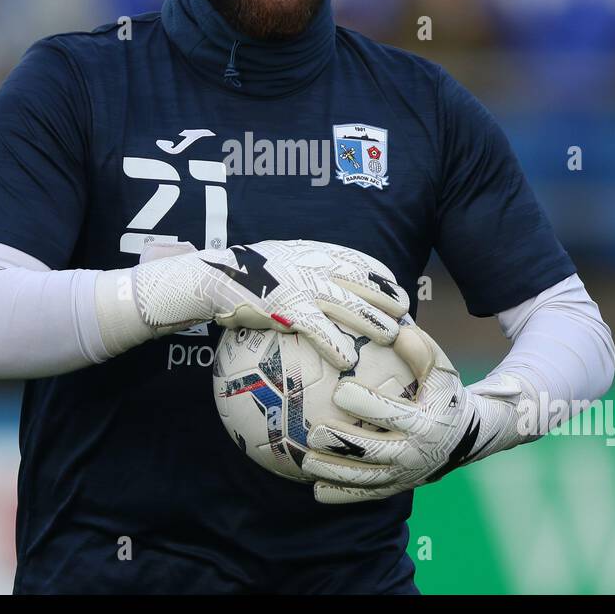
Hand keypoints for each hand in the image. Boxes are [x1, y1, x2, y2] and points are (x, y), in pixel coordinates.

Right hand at [132, 239, 409, 370]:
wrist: (207, 279)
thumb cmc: (238, 276)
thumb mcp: (273, 261)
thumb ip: (297, 269)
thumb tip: (315, 287)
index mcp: (309, 252)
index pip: (355, 258)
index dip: (379, 274)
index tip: (396, 285)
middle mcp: (310, 265)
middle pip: (360, 281)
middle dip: (388, 297)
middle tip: (407, 314)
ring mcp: (300, 285)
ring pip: (348, 304)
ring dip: (374, 320)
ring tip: (394, 335)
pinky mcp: (286, 307)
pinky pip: (319, 328)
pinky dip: (337, 343)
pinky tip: (350, 361)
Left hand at [302, 324, 535, 502]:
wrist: (464, 437)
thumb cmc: (443, 395)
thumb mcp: (441, 371)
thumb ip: (420, 351)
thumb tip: (395, 329)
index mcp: (424, 423)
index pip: (393, 415)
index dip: (367, 404)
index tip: (340, 391)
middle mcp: (413, 454)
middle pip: (373, 452)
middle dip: (342, 444)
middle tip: (314, 431)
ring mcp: (403, 475)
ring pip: (364, 479)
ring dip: (333, 472)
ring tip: (306, 461)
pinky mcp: (394, 487)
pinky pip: (365, 495)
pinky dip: (341, 495)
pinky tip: (316, 489)